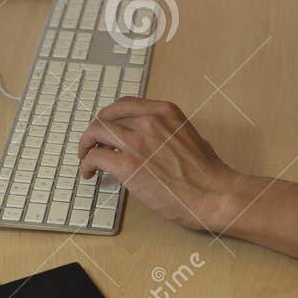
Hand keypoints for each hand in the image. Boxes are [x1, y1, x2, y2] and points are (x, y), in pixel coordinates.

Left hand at [77, 98, 241, 232]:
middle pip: (106, 116)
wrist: (213, 194)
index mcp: (165, 112)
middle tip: (91, 142)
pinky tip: (89, 173)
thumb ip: (169, 132)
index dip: (110, 116)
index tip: (105, 125)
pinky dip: (86, 164)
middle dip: (95, 129)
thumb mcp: (190, 136)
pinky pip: (95, 157)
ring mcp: (137, 142)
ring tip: (85, 157)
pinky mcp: (128, 166)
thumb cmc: (207, 173)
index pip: (125, 104)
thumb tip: (157, 141)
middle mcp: (149, 121)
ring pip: (95, 132)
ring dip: (86, 144)